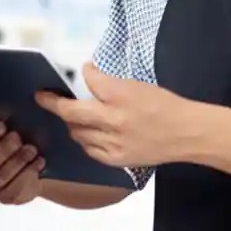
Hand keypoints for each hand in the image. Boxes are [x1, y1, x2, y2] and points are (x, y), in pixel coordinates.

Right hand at [0, 121, 46, 204]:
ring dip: (17, 163)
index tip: (2, 126)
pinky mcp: (5, 196)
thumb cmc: (31, 140)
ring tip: (33, 152)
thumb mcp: (29, 124)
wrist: (44, 166)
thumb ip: (27, 113)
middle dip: (4, 149)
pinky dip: (27, 177)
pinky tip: (38, 166)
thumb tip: (40, 95)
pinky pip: (12, 191)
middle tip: (19, 140)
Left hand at [35, 62, 198, 167]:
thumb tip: (90, 78)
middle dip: (54, 103)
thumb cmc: (167, 106)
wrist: (187, 134)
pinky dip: (85, 139)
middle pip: (72, 111)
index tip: (83, 71)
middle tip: (43, 97)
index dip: (85, 73)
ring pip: (76, 132)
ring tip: (74, 116)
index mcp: (122, 95)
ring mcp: (112, 142)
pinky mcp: (115, 159)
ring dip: (72, 123)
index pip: (91, 79)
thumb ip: (113, 84)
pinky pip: (88, 149)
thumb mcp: (141, 86)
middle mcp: (113, 119)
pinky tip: (89, 134)